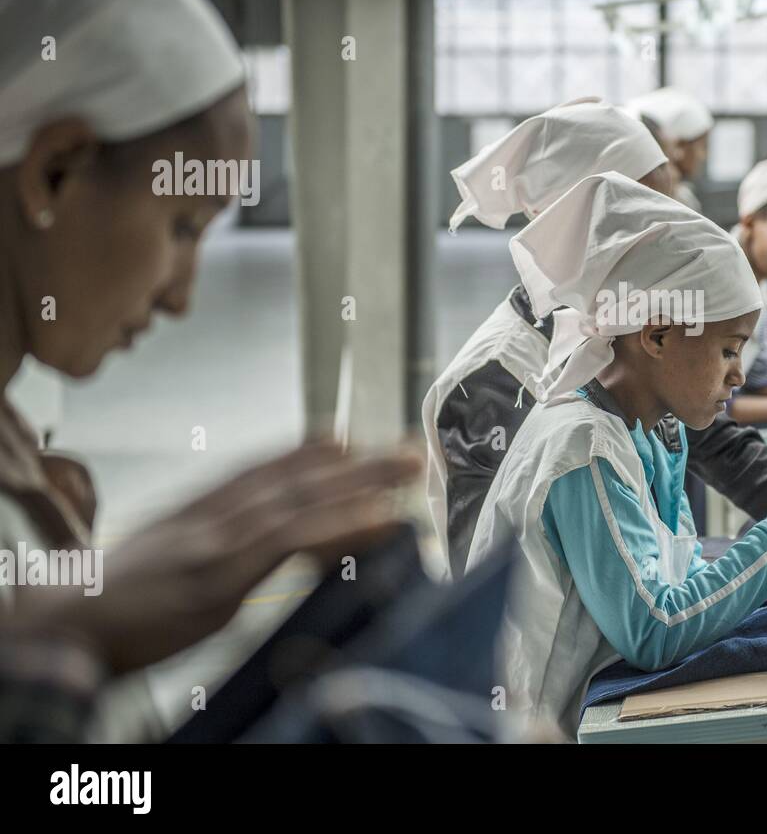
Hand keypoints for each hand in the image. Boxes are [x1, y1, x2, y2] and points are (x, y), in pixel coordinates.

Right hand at [13, 441, 422, 674]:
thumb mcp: (156, 563)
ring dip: (365, 483)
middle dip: (356, 462)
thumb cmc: (105, 606)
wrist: (58, 626)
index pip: (259, 472)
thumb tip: (219, 557)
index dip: (304, 453)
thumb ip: (196, 551)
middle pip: (296, 479)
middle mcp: (212, 515)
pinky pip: (294, 541)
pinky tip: (380, 518)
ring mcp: (218, 542)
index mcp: (195, 512)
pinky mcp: (221, 575)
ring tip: (410, 471)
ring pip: (305, 500)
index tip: (342, 437)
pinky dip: (342, 525)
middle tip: (406, 449)